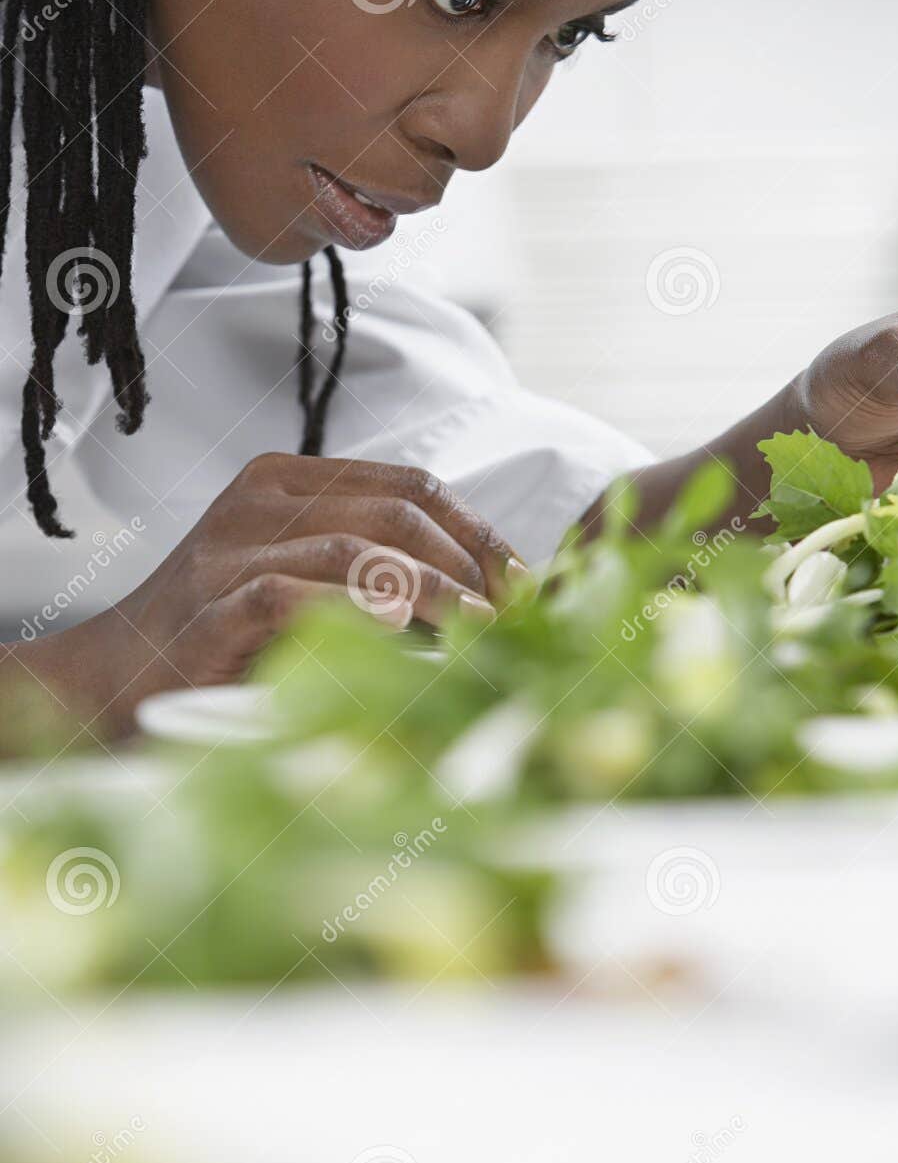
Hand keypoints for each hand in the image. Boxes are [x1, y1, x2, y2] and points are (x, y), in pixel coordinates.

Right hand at [80, 454, 521, 736]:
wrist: (107, 680)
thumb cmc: (220, 638)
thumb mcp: (298, 579)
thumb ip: (369, 566)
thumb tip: (484, 593)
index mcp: (284, 482)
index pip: (409, 485)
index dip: (477, 530)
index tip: (525, 580)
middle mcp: (257, 504)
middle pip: (396, 513)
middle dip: (470, 565)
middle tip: (515, 616)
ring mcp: (230, 553)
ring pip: (359, 550)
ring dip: (436, 593)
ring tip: (483, 634)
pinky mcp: (211, 608)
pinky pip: (295, 598)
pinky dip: (357, 615)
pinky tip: (402, 639)